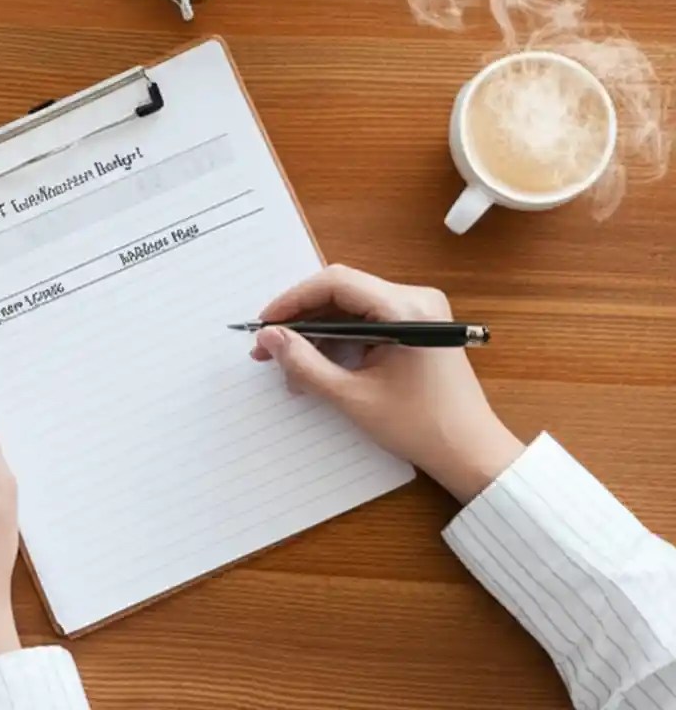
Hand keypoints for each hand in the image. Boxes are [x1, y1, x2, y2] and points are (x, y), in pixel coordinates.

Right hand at [251, 265, 524, 502]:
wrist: (470, 451)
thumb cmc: (421, 426)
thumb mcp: (353, 397)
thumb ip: (305, 364)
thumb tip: (268, 338)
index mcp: (407, 309)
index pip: (337, 283)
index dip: (293, 300)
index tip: (265, 324)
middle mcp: (416, 299)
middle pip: (342, 293)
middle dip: (301, 320)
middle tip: (268, 348)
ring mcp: (418, 311)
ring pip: (350, 309)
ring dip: (317, 334)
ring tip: (289, 366)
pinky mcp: (416, 327)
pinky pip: (366, 322)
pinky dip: (338, 342)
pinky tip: (316, 367)